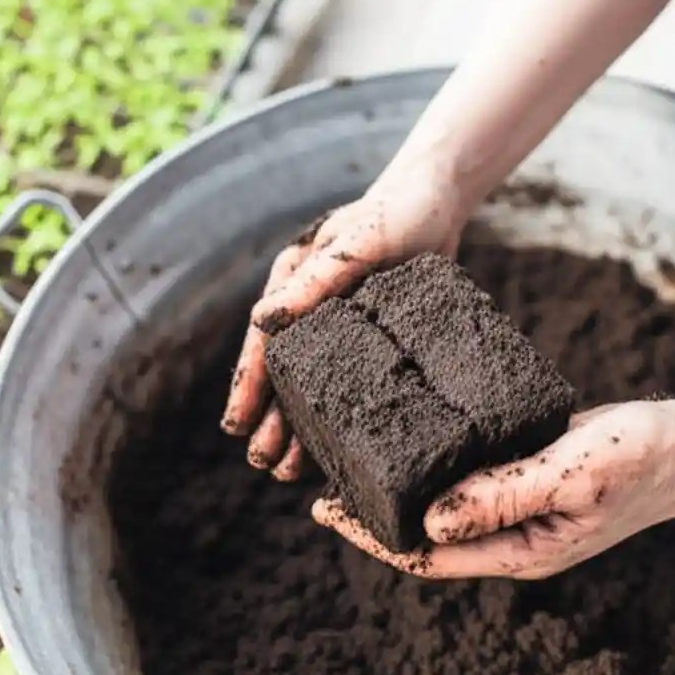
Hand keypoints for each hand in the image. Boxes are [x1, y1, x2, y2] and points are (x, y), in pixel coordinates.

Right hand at [220, 171, 467, 479]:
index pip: (264, 343)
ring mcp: (342, 327)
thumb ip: (316, 281)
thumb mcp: (356, 245)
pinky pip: (353, 382)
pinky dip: (345, 413)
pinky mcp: (373, 339)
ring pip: (315, 385)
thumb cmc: (394, 215)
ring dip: (300, 427)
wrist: (439, 204)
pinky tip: (342, 448)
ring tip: (289, 470)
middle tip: (262, 463)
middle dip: (270, 421)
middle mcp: (311, 310)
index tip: (235, 425)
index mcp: (293, 284)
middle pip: (285, 375)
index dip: (248, 387)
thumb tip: (262, 322)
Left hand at [313, 399, 674, 578]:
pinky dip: (439, 458)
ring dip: (404, 484)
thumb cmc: (644, 458)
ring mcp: (525, 509)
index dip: (372, 535)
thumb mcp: (572, 471)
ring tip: (356, 452)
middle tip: (326, 475)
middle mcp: (516, 536)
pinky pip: (474, 476)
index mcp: (521, 551)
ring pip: (448, 503)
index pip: (427, 554)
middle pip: (428, 533)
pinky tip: (417, 431)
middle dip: (376, 511)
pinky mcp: (533, 478)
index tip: (324, 507)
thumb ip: (503, 495)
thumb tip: (427, 520)